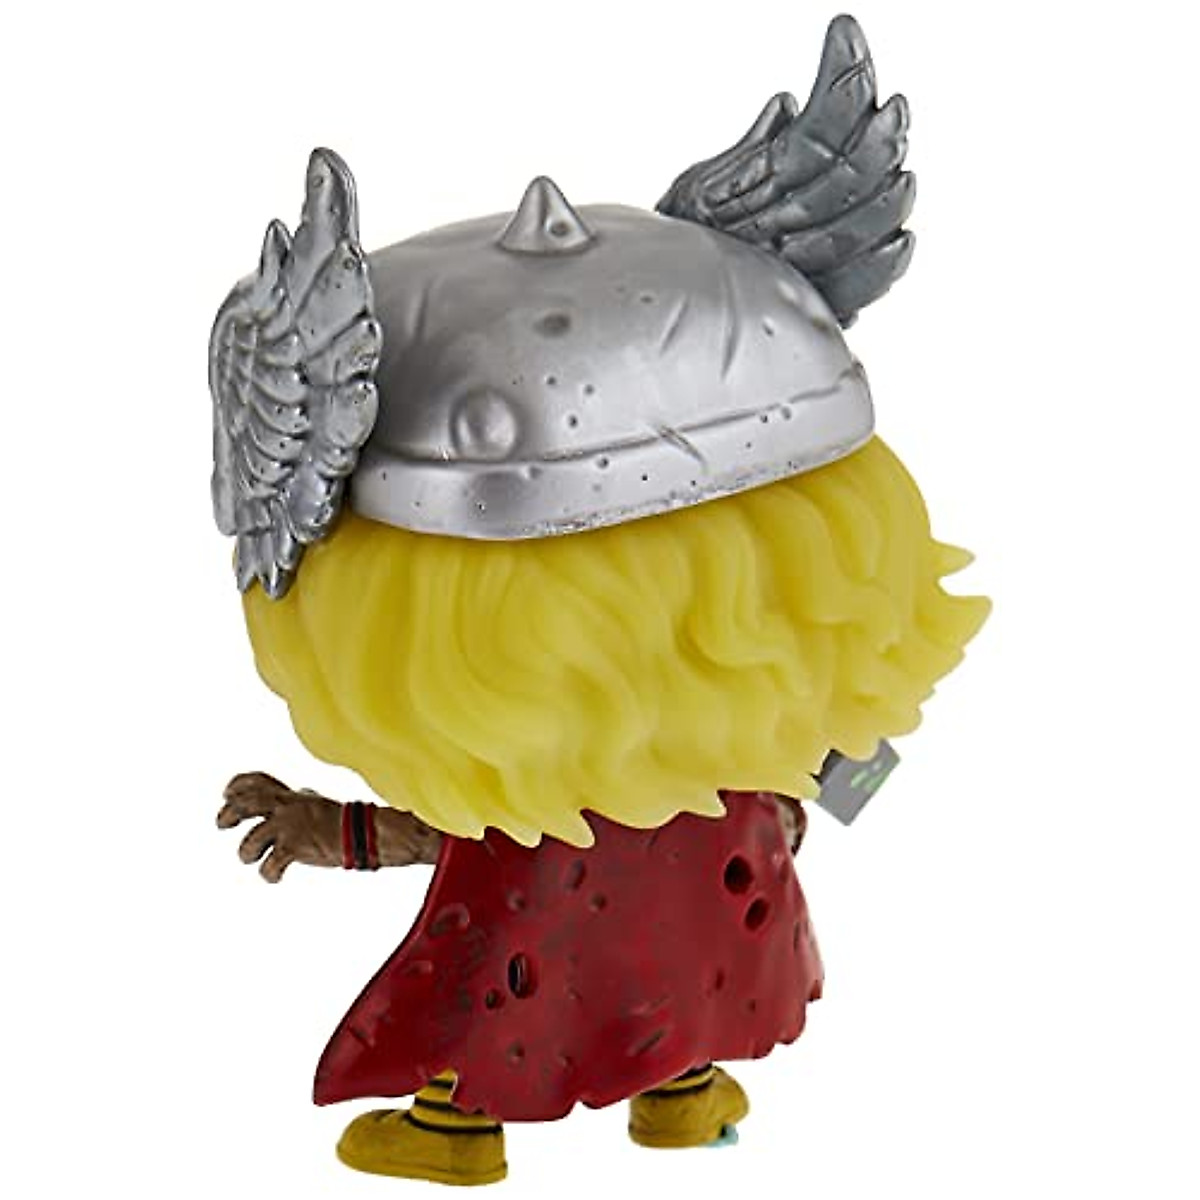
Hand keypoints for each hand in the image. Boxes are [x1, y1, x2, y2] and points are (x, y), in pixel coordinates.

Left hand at [217, 772, 342, 882]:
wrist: (360, 832)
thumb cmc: (340, 820)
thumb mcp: (316, 801)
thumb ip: (301, 798)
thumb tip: (301, 793)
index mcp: (290, 796)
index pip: (257, 781)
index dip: (237, 786)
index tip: (226, 795)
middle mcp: (286, 807)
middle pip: (245, 804)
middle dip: (228, 814)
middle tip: (221, 824)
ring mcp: (289, 826)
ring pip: (251, 841)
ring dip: (246, 853)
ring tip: (250, 859)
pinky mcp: (294, 847)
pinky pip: (269, 865)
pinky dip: (269, 875)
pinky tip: (275, 878)